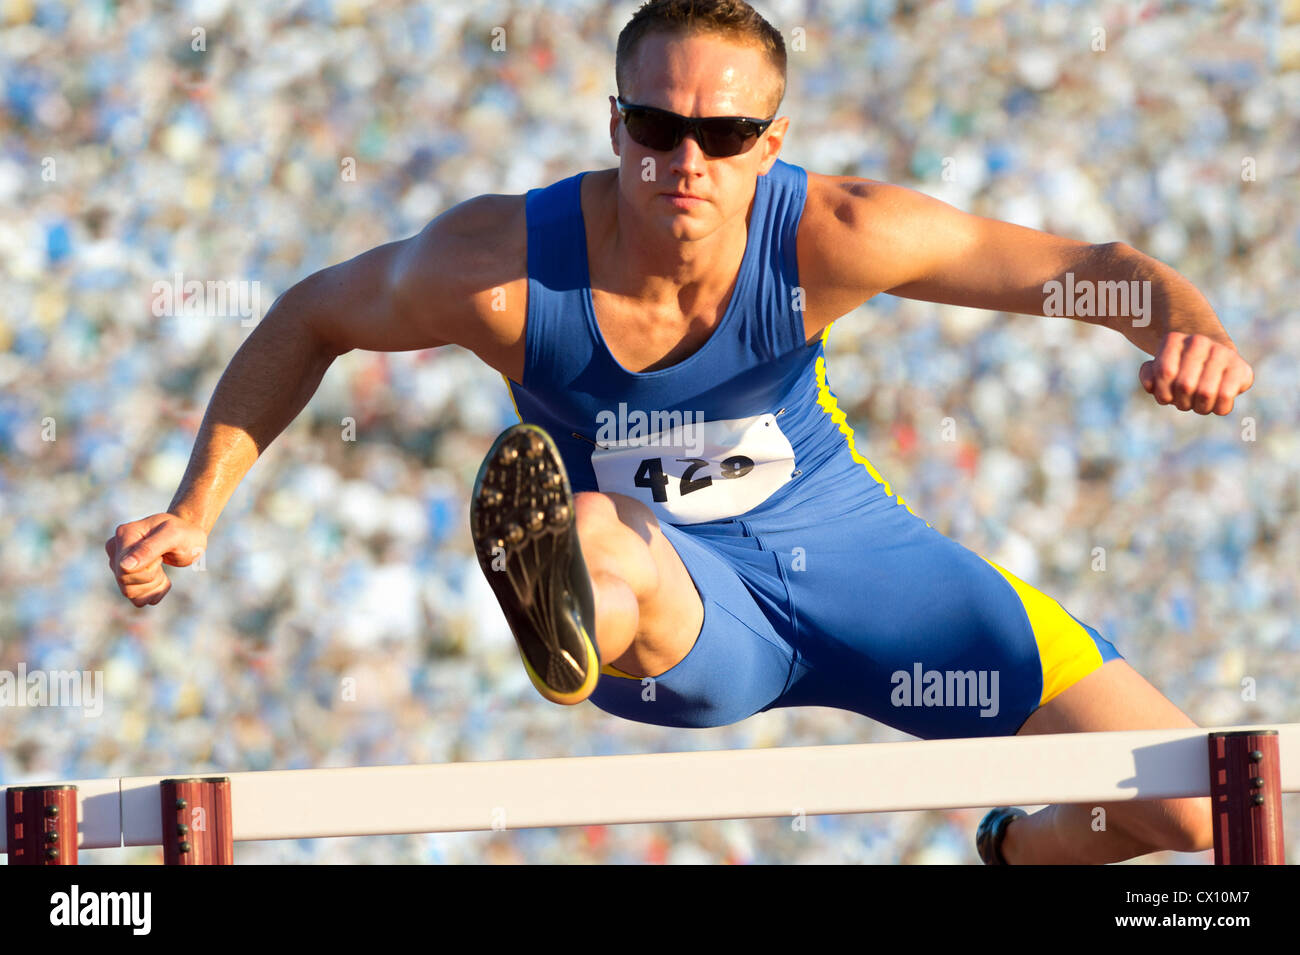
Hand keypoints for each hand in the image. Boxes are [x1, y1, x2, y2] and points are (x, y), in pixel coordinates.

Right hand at [105, 513, 207, 606]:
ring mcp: (119, 565)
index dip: (147, 570)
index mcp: (123, 535)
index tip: (161, 556)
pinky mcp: (127, 577)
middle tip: (163, 560)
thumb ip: (149, 549)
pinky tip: (163, 579)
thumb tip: (123, 566)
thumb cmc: (183, 534)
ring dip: (154, 585)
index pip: (124, 569)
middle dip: (151, 577)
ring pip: (129, 593)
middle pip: (125, 582)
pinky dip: (154, 593)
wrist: (190, 539)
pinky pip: (136, 599)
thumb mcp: (173, 537)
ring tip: (163, 569)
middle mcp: (115, 549)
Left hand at [1138, 332, 1252, 414]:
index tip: (1167, 397)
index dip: (1163, 394)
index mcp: (1174, 339)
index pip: (1165, 372)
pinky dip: (1218, 408)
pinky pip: (1225, 397)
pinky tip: (1216, 404)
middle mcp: (1199, 341)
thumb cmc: (1179, 372)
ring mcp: (1223, 352)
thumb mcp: (1158, 372)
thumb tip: (1151, 385)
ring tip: (1199, 404)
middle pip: (1185, 385)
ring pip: (1205, 393)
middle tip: (1185, 402)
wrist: (1211, 363)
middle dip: (1181, 402)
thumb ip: (1149, 375)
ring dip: (1199, 407)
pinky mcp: (1242, 369)